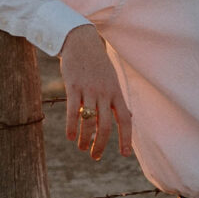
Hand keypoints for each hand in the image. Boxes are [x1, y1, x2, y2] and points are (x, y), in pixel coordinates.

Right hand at [60, 24, 133, 161]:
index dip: (126, 138)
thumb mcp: (112, 79)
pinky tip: (69, 137)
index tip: (125, 154)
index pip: (125, 119)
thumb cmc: (96, 63)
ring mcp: (89, 89)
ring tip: (81, 147)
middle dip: (101, 144)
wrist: (80, 40)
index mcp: (116, 92)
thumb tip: (129, 117)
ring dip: (84, 139)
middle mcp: (104, 92)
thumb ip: (118, 99)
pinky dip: (71, 126)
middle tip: (95, 156)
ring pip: (89, 121)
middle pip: (105, 125)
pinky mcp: (73, 86)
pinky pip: (73, 110)